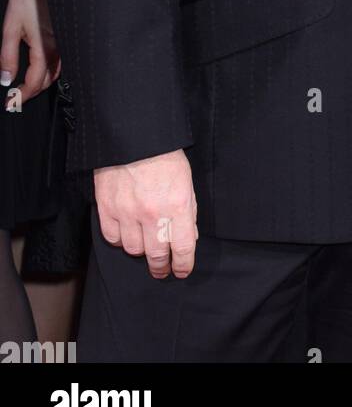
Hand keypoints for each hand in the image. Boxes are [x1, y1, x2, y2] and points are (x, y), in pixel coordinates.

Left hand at [1, 0, 60, 106]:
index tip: (11, 102)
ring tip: (26, 87)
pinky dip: (50, 71)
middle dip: (32, 91)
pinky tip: (40, 70)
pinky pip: (62, 60)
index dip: (23, 94)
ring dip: (42, 82)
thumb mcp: (9, 27)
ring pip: (57, 70)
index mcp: (43, 44)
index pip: (36, 79)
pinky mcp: (65, 34)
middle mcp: (57, 45)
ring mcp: (64, 40)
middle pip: (49, 79)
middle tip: (16, 98)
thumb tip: (5, 79)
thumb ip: (8, 56)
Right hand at [94, 150, 198, 278]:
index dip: (184, 265)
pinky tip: (127, 234)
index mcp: (178, 205)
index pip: (183, 248)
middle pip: (157, 255)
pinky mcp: (107, 208)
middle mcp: (153, 213)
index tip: (182, 270)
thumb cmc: (165, 155)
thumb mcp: (186, 181)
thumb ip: (188, 211)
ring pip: (133, 249)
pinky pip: (113, 238)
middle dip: (161, 267)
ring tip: (145, 245)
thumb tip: (187, 237)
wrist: (135, 135)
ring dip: (141, 251)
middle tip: (162, 270)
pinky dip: (120, 240)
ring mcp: (128, 212)